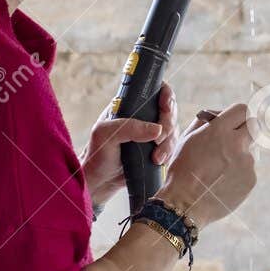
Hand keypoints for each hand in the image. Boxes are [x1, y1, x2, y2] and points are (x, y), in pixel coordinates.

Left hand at [81, 83, 176, 208]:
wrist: (99, 180)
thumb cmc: (97, 153)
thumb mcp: (105, 134)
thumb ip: (129, 128)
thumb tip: (157, 130)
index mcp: (130, 105)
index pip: (155, 90)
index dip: (165, 95)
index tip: (165, 106)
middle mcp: (143, 116)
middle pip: (169, 111)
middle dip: (168, 125)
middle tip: (158, 140)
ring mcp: (150, 132)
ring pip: (172, 130)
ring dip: (168, 144)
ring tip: (156, 158)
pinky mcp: (156, 148)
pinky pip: (171, 145)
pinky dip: (168, 153)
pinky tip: (158, 161)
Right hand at [158, 104, 256, 227]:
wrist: (185, 204)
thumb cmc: (182, 171)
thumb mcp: (187, 139)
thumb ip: (205, 123)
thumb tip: (218, 115)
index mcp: (219, 130)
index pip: (242, 109)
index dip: (239, 115)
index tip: (236, 121)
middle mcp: (236, 143)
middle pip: (255, 125)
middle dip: (246, 129)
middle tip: (236, 138)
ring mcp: (246, 162)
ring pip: (252, 150)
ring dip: (241, 153)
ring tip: (221, 168)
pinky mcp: (251, 179)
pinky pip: (249, 170)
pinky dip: (239, 173)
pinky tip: (223, 181)